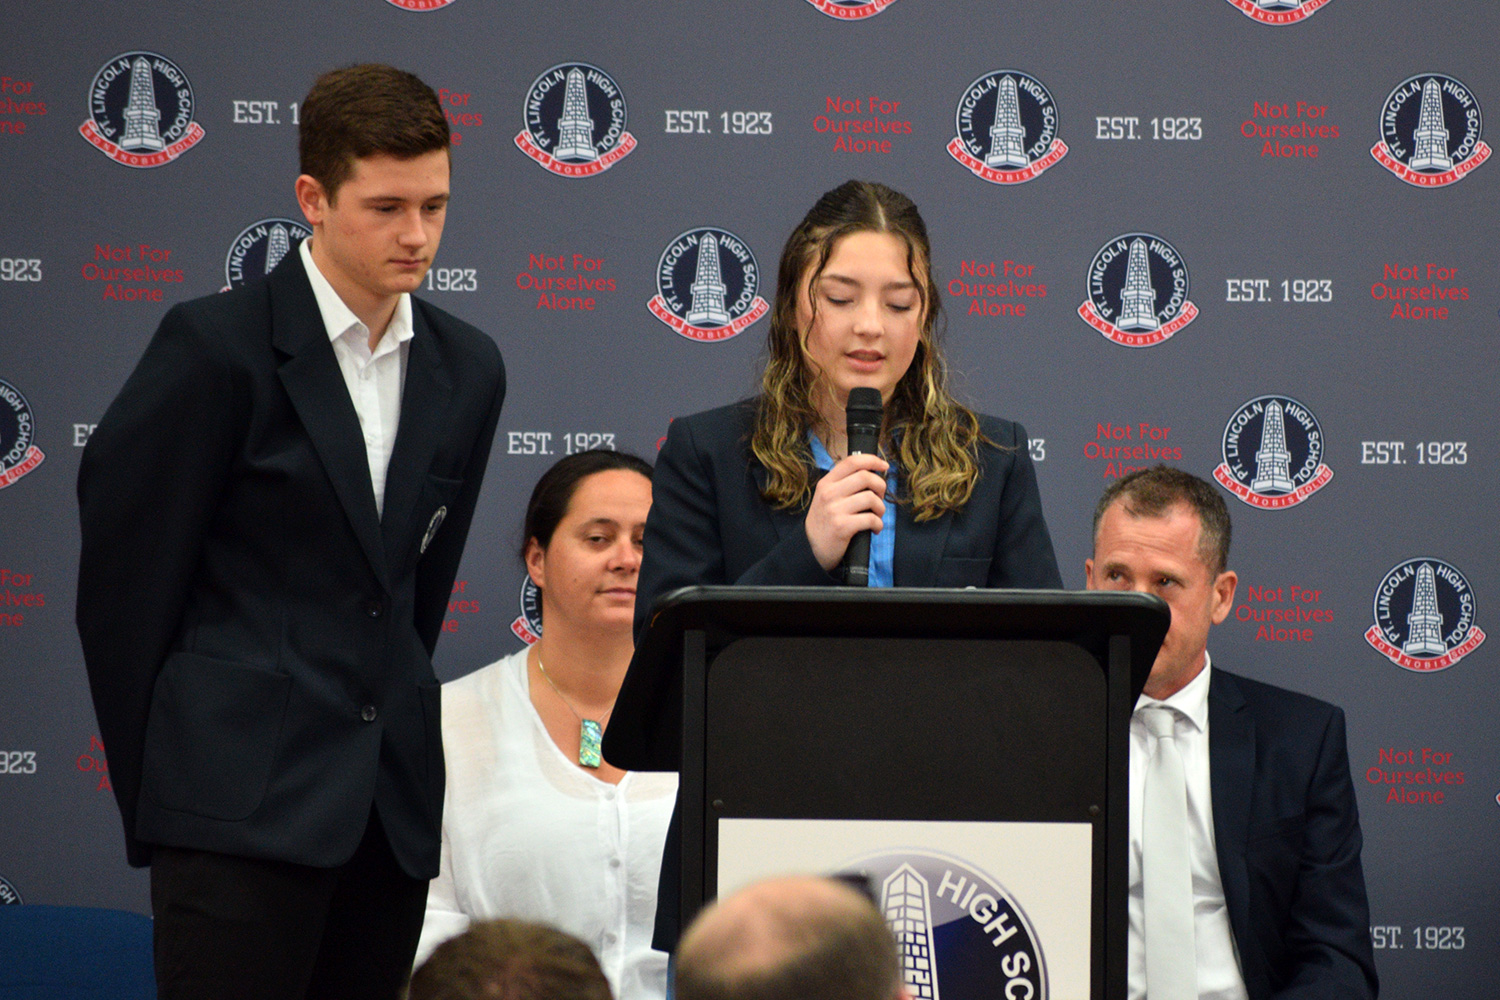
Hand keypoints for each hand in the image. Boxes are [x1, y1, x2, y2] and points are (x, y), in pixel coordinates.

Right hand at [804, 453, 888, 571]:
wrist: (811, 549)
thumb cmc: (825, 522)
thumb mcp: (826, 497)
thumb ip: (843, 484)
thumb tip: (871, 473)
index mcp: (826, 483)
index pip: (852, 461)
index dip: (872, 460)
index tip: (884, 466)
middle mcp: (829, 493)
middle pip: (865, 477)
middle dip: (880, 486)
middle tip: (880, 497)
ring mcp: (835, 510)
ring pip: (871, 498)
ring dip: (881, 508)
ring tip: (877, 516)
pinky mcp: (842, 526)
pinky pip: (871, 519)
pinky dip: (878, 524)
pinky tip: (875, 528)